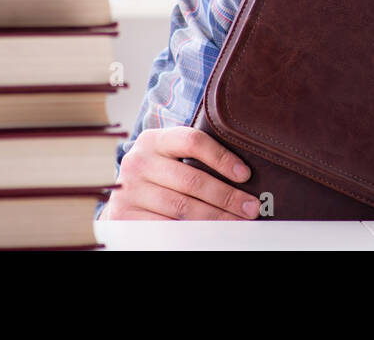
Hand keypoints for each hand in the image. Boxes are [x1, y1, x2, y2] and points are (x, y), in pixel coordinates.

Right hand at [101, 126, 261, 219]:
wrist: (122, 196)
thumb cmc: (158, 174)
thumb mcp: (169, 156)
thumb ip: (195, 157)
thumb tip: (242, 175)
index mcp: (153, 140)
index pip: (193, 141)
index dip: (222, 158)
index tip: (245, 175)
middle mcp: (138, 162)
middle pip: (192, 180)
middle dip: (227, 196)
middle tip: (251, 207)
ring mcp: (130, 191)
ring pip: (183, 207)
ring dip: (216, 217)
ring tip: (238, 222)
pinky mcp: (126, 217)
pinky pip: (168, 227)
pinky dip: (194, 232)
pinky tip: (211, 233)